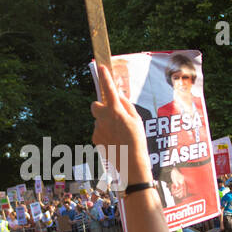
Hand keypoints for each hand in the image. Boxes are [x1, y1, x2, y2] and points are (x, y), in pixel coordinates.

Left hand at [90, 62, 151, 185]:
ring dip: (106, 122)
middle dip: (102, 106)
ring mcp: (97, 129)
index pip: (109, 90)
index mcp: (115, 111)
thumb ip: (126, 105)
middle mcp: (103, 118)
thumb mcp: (137, 120)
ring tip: (119, 134)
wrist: (130, 164)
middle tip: (114, 113)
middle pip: (95, 105)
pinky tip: (115, 141)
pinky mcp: (95, 139)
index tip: (101, 68)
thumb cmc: (137, 141)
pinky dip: (105, 132)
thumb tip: (118, 96)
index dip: (105, 77)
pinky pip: (98, 131)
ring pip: (98, 119)